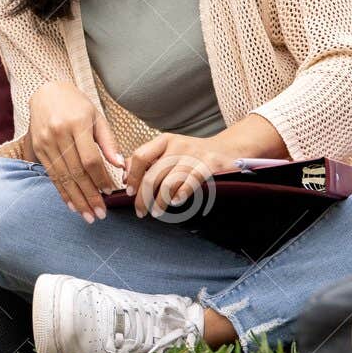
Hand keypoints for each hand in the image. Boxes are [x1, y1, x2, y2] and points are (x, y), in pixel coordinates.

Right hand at [28, 80, 125, 223]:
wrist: (46, 93)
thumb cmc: (76, 105)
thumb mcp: (97, 117)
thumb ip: (109, 141)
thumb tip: (120, 165)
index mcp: (77, 124)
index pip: (90, 158)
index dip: (100, 178)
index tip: (110, 192)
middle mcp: (58, 134)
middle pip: (76, 172)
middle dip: (89, 195)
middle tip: (100, 214)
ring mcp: (46, 142)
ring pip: (63, 177)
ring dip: (76, 199)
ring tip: (88, 215)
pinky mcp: (38, 149)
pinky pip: (51, 175)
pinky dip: (62, 192)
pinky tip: (71, 205)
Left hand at [123, 133, 243, 218]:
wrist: (226, 148)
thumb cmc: (192, 154)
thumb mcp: (170, 150)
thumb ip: (149, 161)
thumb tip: (125, 177)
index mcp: (164, 141)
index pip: (140, 157)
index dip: (132, 176)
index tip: (129, 192)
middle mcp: (177, 145)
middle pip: (152, 175)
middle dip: (143, 197)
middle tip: (140, 211)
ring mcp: (193, 155)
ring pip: (168, 183)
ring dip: (159, 202)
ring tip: (156, 212)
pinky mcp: (208, 165)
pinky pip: (189, 183)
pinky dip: (179, 195)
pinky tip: (175, 202)